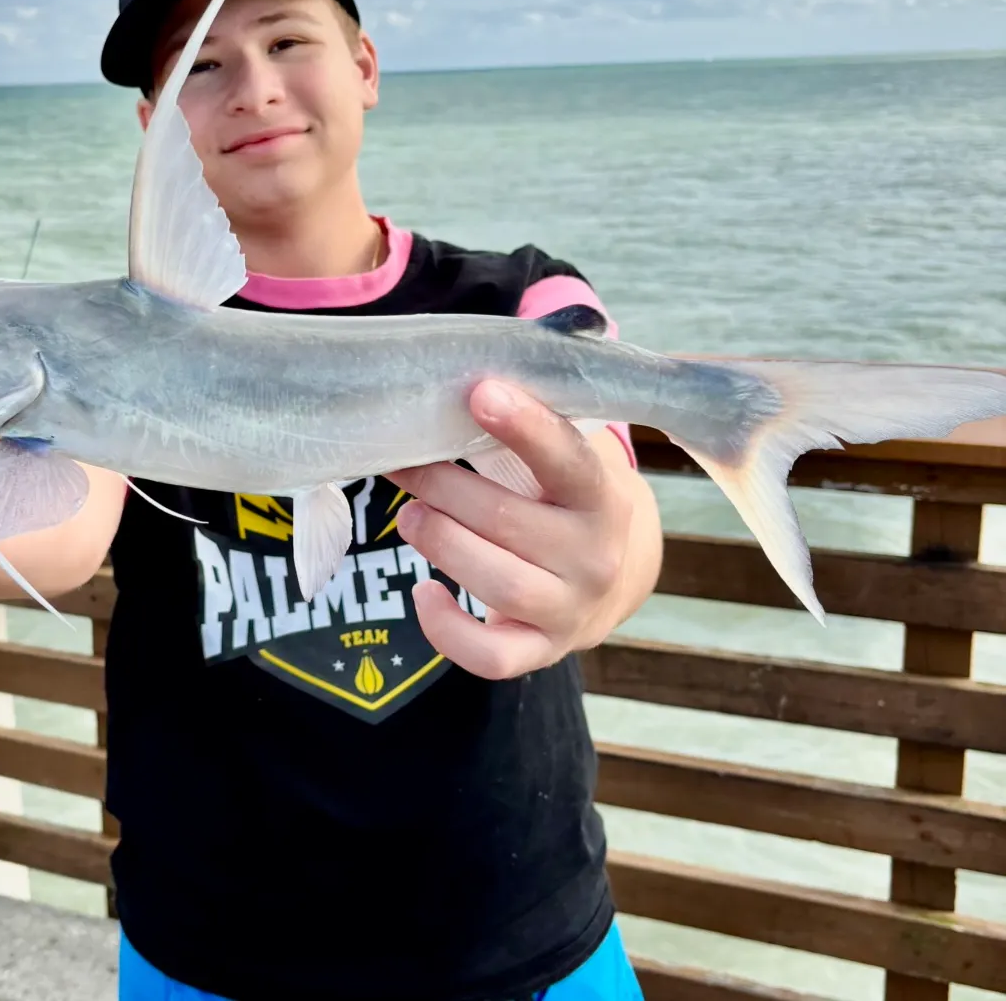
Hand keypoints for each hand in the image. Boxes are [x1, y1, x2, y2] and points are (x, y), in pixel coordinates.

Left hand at [388, 379, 653, 679]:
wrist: (613, 575)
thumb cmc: (564, 495)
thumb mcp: (567, 451)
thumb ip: (532, 411)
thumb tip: (472, 358)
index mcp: (603, 496)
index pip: (568, 458)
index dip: (526, 426)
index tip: (479, 392)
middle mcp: (595, 556)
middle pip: (510, 520)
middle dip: (443, 485)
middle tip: (403, 462)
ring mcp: (570, 609)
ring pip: (497, 582)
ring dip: (441, 543)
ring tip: (411, 516)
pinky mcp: (541, 651)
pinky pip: (491, 657)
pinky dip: (447, 629)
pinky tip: (422, 592)